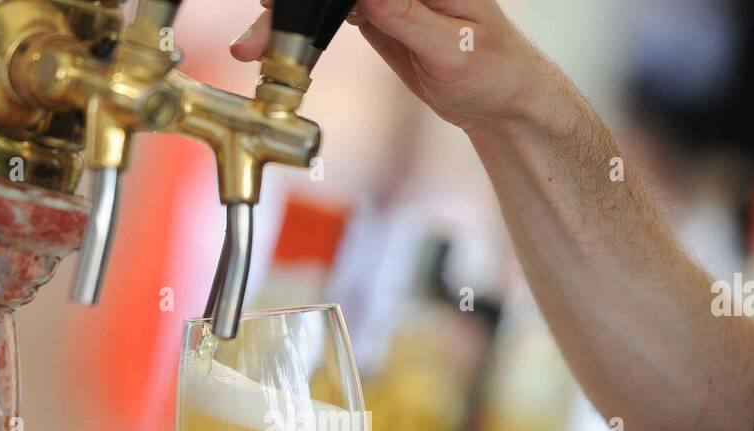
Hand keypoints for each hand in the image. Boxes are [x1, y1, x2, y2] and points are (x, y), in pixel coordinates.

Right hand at [229, 0, 542, 133]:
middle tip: (260, 13)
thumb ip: (406, 15)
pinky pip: (330, 13)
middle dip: (295, 4)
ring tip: (254, 42)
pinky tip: (273, 42)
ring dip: (289, 16)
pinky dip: (302, 30)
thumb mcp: (452, 48)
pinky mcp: (375, 12)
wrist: (499, 99)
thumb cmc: (493, 70)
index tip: (284, 0)